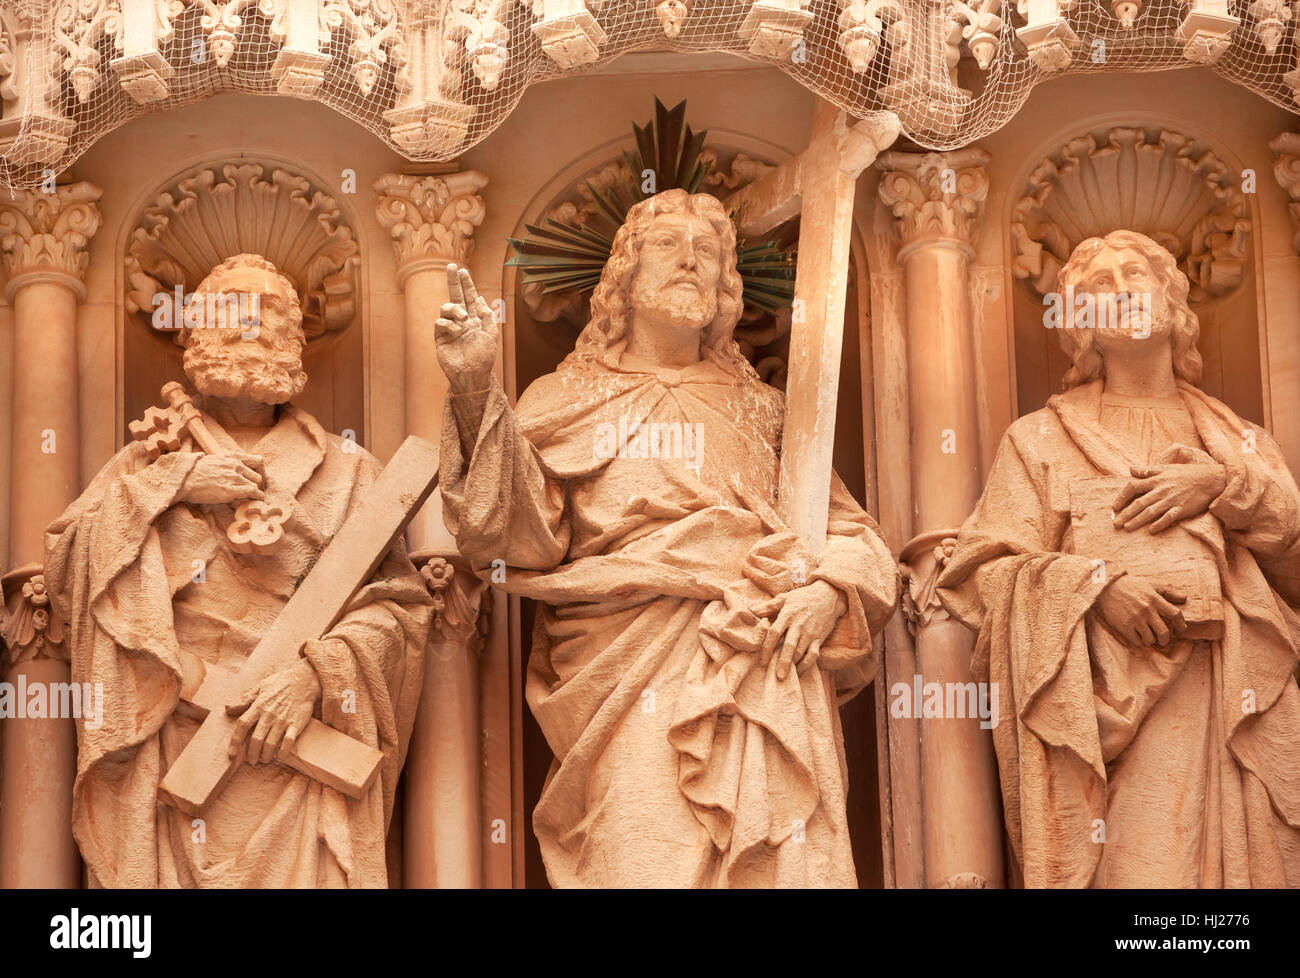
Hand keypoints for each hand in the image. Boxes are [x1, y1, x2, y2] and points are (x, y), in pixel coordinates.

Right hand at [176, 452, 265, 504]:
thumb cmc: (194, 472)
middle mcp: (236, 465)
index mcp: (232, 457)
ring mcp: (234, 477)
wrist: (184, 478)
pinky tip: (255, 502)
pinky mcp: (231, 490)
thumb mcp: (213, 460)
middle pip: (258, 475)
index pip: (258, 460)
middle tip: (254, 493)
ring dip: (256, 493)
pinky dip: (257, 498)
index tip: (256, 478)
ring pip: (257, 484)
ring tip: (252, 499)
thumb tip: (231, 471)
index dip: (260, 471)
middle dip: (258, 485)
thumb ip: (226, 464)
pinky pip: (253, 492)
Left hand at [225, 657, 320, 764]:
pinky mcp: (296, 724)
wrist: (304, 680)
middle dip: (252, 754)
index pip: (243, 725)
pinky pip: (288, 742)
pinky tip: (280, 756)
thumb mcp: (260, 687)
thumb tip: (228, 709)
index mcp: (258, 706)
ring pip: (270, 744)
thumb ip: (244, 699)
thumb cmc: (280, 684)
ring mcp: (283, 720)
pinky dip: (283, 752)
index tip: (232, 755)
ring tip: (264, 759)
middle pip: (256, 739)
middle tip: (252, 760)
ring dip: (266, 755)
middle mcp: (269, 715)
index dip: (235, 742)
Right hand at [435, 264, 498, 394]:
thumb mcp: (491, 334)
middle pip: (455, 296)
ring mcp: (450, 328)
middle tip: (451, 266)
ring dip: (454, 309)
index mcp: (475, 319)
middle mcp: (461, 321)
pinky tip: (457, 332)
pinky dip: (449, 324)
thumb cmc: (484, 357)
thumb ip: (486, 316)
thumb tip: (479, 299)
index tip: (463, 271)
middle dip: (453, 281)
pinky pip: (440, 322)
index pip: (470, 297)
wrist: (472, 375)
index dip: (467, 284)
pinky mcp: (440, 337)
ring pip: (446, 308)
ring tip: (463, 317)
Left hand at [753, 580, 845, 679]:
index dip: (766, 648)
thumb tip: (750, 611)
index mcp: (787, 615)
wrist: (828, 596)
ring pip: (801, 652)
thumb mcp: (784, 598)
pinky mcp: (819, 639)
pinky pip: (813, 655)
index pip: (774, 633)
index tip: (761, 660)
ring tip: (784, 675)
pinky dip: (806, 665)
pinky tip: (798, 670)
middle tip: (777, 676)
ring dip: (793, 665)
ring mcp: (810, 633)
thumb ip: (767, 606)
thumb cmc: (803, 598)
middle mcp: (798, 626)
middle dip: (782, 662)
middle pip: (788, 646)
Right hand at [1095, 575, 1186, 647]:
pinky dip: (1139, 642)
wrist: (1104, 588)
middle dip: (1165, 639)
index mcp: (1155, 599)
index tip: (1180, 629)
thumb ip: (1167, 592)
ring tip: (1147, 637)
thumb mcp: (1149, 585)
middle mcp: (1147, 610)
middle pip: (1164, 633)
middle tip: (1163, 640)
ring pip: (1150, 640)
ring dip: (1150, 641)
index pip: (1175, 614)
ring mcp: (1135, 619)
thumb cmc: (1129, 586)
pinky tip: (1137, 637)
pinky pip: (1137, 642)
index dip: (1181, 624)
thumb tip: (1184, 598)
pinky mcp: (1124, 626)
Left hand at [1111, 463, 1227, 532]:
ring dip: (1137, 520)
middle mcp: (1161, 490)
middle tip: (1114, 524)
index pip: (1133, 487)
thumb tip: (1131, 469)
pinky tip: (1151, 531)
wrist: (1211, 480)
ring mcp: (1171, 500)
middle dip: (1125, 514)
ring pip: (1150, 511)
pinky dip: (1159, 524)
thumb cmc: (1187, 474)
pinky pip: (1169, 518)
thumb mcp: (1167, 468)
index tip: (1114, 507)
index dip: (1122, 497)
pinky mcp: (1182, 508)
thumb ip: (1148, 470)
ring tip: (1126, 528)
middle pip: (1139, 503)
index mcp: (1156, 479)